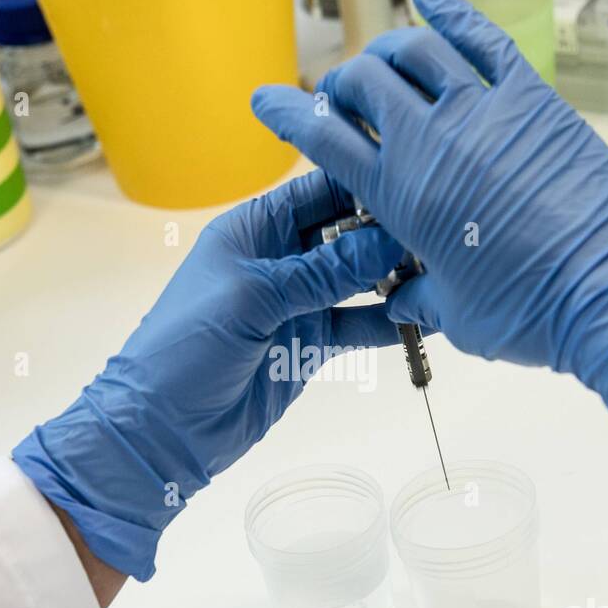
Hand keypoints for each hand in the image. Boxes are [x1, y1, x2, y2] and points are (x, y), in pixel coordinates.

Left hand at [13, 169, 405, 580]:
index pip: (318, 190)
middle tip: (441, 231)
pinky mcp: (312, 343)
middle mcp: (280, 258)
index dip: (362, 182)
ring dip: (396, 275)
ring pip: (359, 278)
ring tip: (444, 271)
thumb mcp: (253, 299)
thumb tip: (385, 242)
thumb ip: (320, 272)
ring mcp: (299, 302)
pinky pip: (360, 323)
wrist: (162, 428)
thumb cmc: (187, 347)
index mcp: (254, 229)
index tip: (414, 179)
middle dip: (389, 230)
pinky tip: (427, 315)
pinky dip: (390, 320)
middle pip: (347, 231)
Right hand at [251, 0, 607, 456]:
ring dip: (389, 49)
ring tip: (382, 60)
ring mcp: (484, 110)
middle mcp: (432, 140)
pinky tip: (432, 0)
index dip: (287, 115)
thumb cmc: (527, 313)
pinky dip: (453, 14)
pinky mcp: (533, 100)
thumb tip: (405, 299)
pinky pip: (485, 40)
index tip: (266, 102)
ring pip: (417, 50)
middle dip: (341, 85)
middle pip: (364, 83)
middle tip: (342, 100)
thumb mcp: (455, 316)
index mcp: (401, 195)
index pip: (324, 138)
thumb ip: (421, 296)